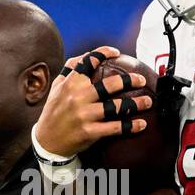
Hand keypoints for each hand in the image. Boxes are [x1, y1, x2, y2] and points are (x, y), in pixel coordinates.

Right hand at [33, 47, 150, 157]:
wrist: (46, 142)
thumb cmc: (54, 111)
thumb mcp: (57, 87)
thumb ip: (70, 69)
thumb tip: (87, 55)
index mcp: (70, 83)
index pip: (88, 61)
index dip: (104, 53)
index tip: (117, 52)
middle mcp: (78, 97)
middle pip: (110, 84)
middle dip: (130, 80)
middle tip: (141, 79)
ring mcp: (84, 115)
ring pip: (116, 106)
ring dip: (136, 103)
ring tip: (148, 101)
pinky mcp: (89, 132)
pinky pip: (114, 128)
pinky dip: (130, 126)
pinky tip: (141, 124)